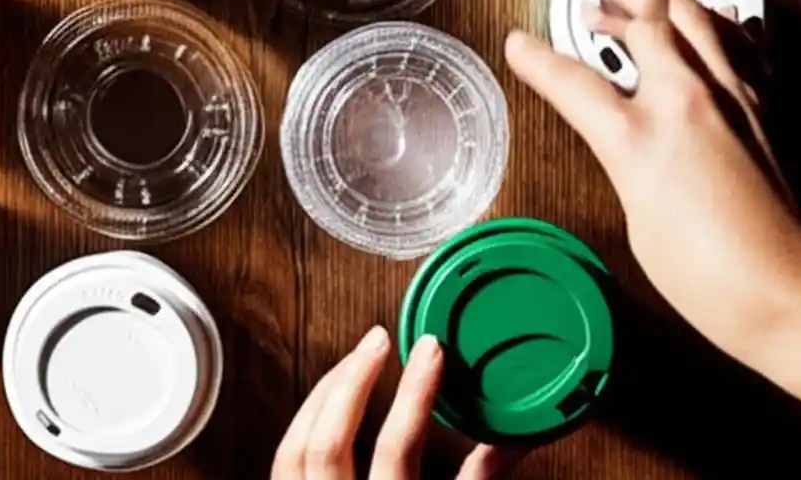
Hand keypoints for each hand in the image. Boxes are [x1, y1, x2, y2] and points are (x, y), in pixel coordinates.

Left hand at [271, 326, 514, 479]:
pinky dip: (304, 421)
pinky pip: (285, 461)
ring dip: (323, 394)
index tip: (431, 349)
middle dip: (352, 381)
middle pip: (329, 441)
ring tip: (354, 361)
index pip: (396, 450)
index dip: (415, 395)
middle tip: (378, 338)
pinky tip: (326, 400)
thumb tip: (515, 437)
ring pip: (295, 448)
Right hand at [506, 0, 800, 353]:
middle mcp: (688, 101)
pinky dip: (720, 24)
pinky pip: (742, 41)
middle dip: (617, 0)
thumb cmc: (709, 274)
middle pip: (647, 17)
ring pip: (699, 14)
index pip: (571, 80)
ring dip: (666, 2)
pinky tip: (717, 23)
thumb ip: (627, 159)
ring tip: (647, 1)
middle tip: (600, 0)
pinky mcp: (769, 105)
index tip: (519, 45)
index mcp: (638, 137)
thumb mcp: (637, 216)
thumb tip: (628, 137)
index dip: (537, 59)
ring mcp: (736, 96)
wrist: (787, 289)